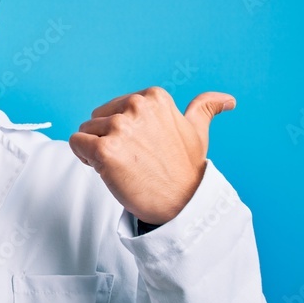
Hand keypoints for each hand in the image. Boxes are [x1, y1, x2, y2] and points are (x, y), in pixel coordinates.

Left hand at [68, 87, 234, 223]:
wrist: (181, 205)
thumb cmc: (185, 170)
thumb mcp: (198, 133)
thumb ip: (204, 109)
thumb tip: (227, 99)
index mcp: (154, 97)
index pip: (115, 107)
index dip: (122, 130)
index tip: (142, 148)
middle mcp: (136, 106)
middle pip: (97, 118)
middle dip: (107, 138)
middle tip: (133, 160)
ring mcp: (119, 128)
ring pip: (85, 131)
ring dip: (95, 150)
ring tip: (123, 167)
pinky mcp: (104, 150)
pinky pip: (76, 143)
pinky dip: (83, 157)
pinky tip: (106, 170)